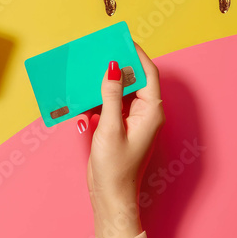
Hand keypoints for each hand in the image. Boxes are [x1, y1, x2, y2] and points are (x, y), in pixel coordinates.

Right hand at [85, 45, 163, 237]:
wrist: (111, 197)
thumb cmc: (115, 168)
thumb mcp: (110, 128)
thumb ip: (111, 96)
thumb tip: (112, 69)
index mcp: (150, 112)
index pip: (147, 74)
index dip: (136, 55)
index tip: (122, 40)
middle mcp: (145, 114)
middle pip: (134, 81)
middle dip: (117, 67)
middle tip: (100, 53)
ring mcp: (133, 121)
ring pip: (121, 93)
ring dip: (105, 85)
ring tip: (89, 74)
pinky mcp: (120, 129)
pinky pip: (112, 106)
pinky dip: (99, 101)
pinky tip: (86, 103)